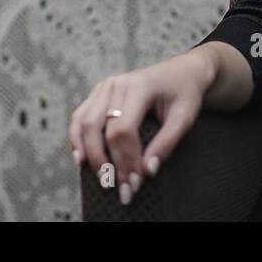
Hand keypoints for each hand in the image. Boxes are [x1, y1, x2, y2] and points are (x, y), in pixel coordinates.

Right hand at [68, 51, 215, 205]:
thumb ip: (166, 144)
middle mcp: (117, 84)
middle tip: (119, 189)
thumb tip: (147, 171)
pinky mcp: (99, 93)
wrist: (182, 72)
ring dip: (89, 154)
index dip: (126, 160)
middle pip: (99, 129)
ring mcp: (105, 87)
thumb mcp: (184, 118)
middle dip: (106, 163)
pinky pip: (80, 117)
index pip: (123, 130)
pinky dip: (76, 139)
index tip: (134, 185)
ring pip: (84, 123)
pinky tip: (81, 158)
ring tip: (100, 178)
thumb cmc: (184, 94)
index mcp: (139, 86)